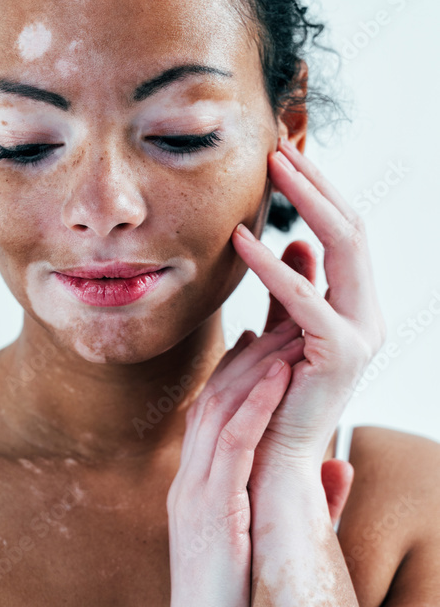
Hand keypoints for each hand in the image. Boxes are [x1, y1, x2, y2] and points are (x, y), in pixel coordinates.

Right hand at [158, 329, 300, 606]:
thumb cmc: (234, 602)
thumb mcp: (260, 540)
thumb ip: (302, 498)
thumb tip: (342, 463)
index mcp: (198, 481)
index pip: (213, 408)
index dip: (239, 367)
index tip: (267, 334)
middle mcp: (190, 476)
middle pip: (215, 394)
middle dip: (250, 351)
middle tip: (282, 314)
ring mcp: (194, 489)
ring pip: (221, 406)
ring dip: (257, 364)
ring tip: (290, 328)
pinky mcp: (210, 508)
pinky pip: (232, 443)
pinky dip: (255, 403)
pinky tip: (279, 374)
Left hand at [231, 137, 386, 475]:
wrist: (270, 458)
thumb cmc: (271, 393)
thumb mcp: (284, 328)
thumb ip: (294, 287)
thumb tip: (297, 243)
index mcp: (355, 306)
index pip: (345, 232)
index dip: (318, 192)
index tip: (284, 158)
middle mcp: (367, 314)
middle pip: (352, 228)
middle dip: (316, 184)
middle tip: (278, 148)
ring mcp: (360, 333)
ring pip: (344, 246)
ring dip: (306, 202)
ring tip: (270, 169)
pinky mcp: (339, 353)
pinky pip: (304, 296)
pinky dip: (272, 265)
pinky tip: (240, 242)